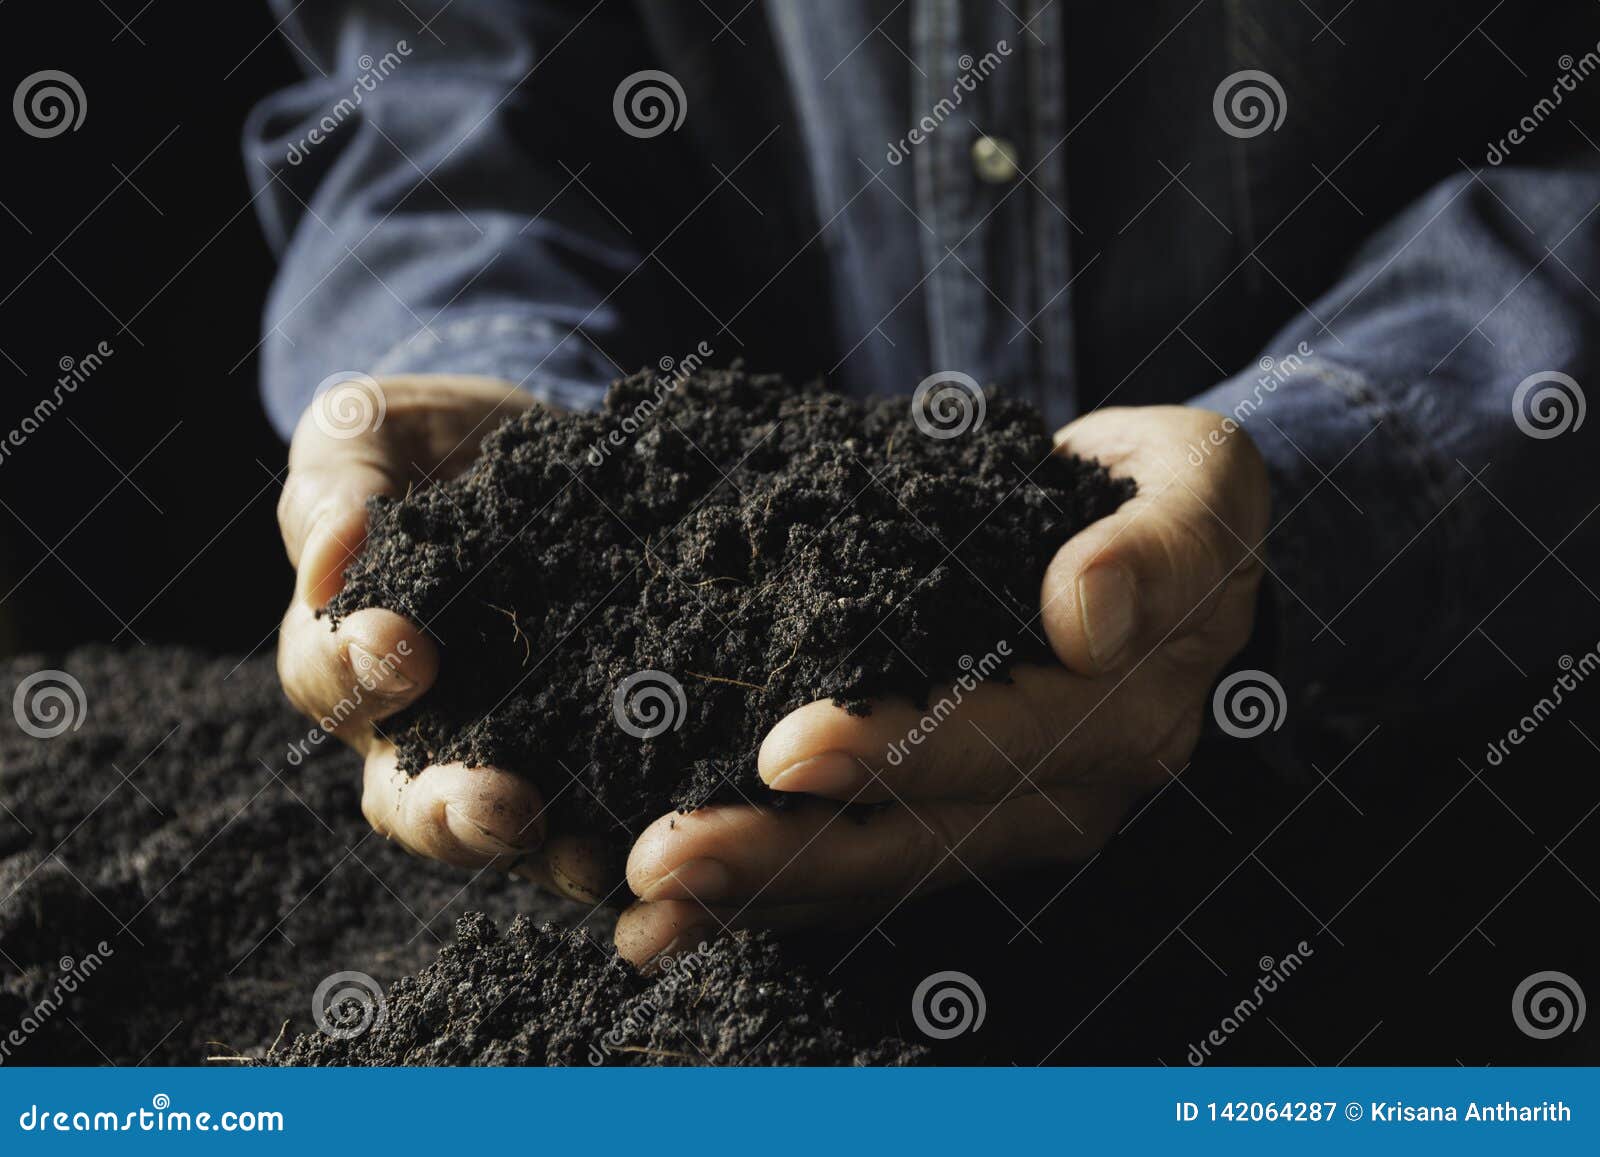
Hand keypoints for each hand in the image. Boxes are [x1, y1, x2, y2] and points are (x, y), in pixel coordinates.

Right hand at [276, 374, 609, 899]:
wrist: (541, 448)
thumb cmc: (432, 441)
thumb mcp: (368, 428)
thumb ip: (337, 481)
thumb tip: (335, 546)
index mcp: (350, 653)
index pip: (332, 681)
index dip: (355, 672)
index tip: (402, 648)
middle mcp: (421, 725)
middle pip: (410, 798)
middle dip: (447, 811)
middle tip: (495, 809)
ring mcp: (511, 746)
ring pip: (507, 830)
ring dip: (543, 851)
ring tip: (583, 855)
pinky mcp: (594, 748)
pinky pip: (602, 808)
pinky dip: (627, 830)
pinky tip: (667, 831)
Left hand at [613, 405, 1270, 964]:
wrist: (1148, 537)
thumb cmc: (1166, 499)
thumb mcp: (1200, 487)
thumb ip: (1163, 546)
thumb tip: (1086, 609)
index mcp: (1125, 715)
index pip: (1004, 745)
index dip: (899, 753)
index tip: (788, 751)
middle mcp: (1067, 794)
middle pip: (919, 837)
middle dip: (787, 856)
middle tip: (662, 860)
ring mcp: (1005, 820)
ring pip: (874, 871)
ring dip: (755, 895)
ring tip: (643, 907)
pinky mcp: (950, 820)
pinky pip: (856, 867)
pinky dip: (761, 894)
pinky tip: (664, 919)